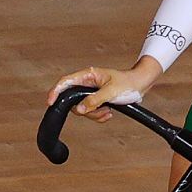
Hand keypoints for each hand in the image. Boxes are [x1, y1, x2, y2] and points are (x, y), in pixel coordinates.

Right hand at [46, 57, 163, 122]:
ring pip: (83, 109)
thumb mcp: (111, 92)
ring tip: (108, 111)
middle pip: (74, 101)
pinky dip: (99, 116)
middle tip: (99, 110)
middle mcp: (87, 83)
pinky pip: (91, 112)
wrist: (141, 85)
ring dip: (95, 114)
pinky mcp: (97, 100)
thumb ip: (94, 100)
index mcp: (88, 75)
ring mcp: (92, 92)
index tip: (50, 102)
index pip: (65, 82)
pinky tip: (109, 113)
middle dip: (86, 110)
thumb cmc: (128, 83)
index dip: (55, 92)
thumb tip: (79, 109)